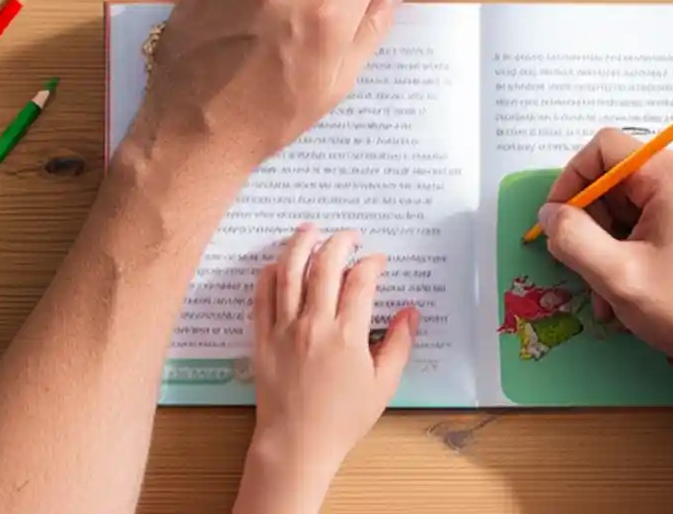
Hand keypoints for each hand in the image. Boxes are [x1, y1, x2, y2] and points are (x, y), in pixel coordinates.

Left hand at [138, 0, 409, 166]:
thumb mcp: (336, 83)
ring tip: (255, 48)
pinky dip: (238, 4)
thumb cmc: (271, 118)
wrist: (192, 135)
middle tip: (294, 42)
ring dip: (273, 0)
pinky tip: (228, 43)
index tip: (346, 3)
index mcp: (322, 10)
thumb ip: (370, 27)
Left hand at [235, 225, 417, 513]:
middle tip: (349, 235)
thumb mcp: (383, 385)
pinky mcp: (262, 339)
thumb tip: (411, 311)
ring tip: (310, 228)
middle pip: (325, 266)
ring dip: (300, 245)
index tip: (377, 259)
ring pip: (289, 273)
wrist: (296, 444)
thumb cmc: (343, 419)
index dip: (371, 263)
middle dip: (340, 242)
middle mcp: (314, 325)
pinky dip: (269, 274)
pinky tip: (278, 262)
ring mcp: (284, 330)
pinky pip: (262, 297)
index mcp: (347, 336)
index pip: (361, 281)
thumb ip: (399, 344)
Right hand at [537, 128, 672, 372]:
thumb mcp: (616, 274)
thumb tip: (549, 214)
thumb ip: (571, 237)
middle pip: (619, 178)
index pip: (605, 148)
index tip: (556, 221)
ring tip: (606, 294)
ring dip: (611, 245)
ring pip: (634, 204)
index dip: (571, 180)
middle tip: (581, 268)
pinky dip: (635, 247)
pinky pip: (657, 218)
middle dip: (593, 224)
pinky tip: (631, 288)